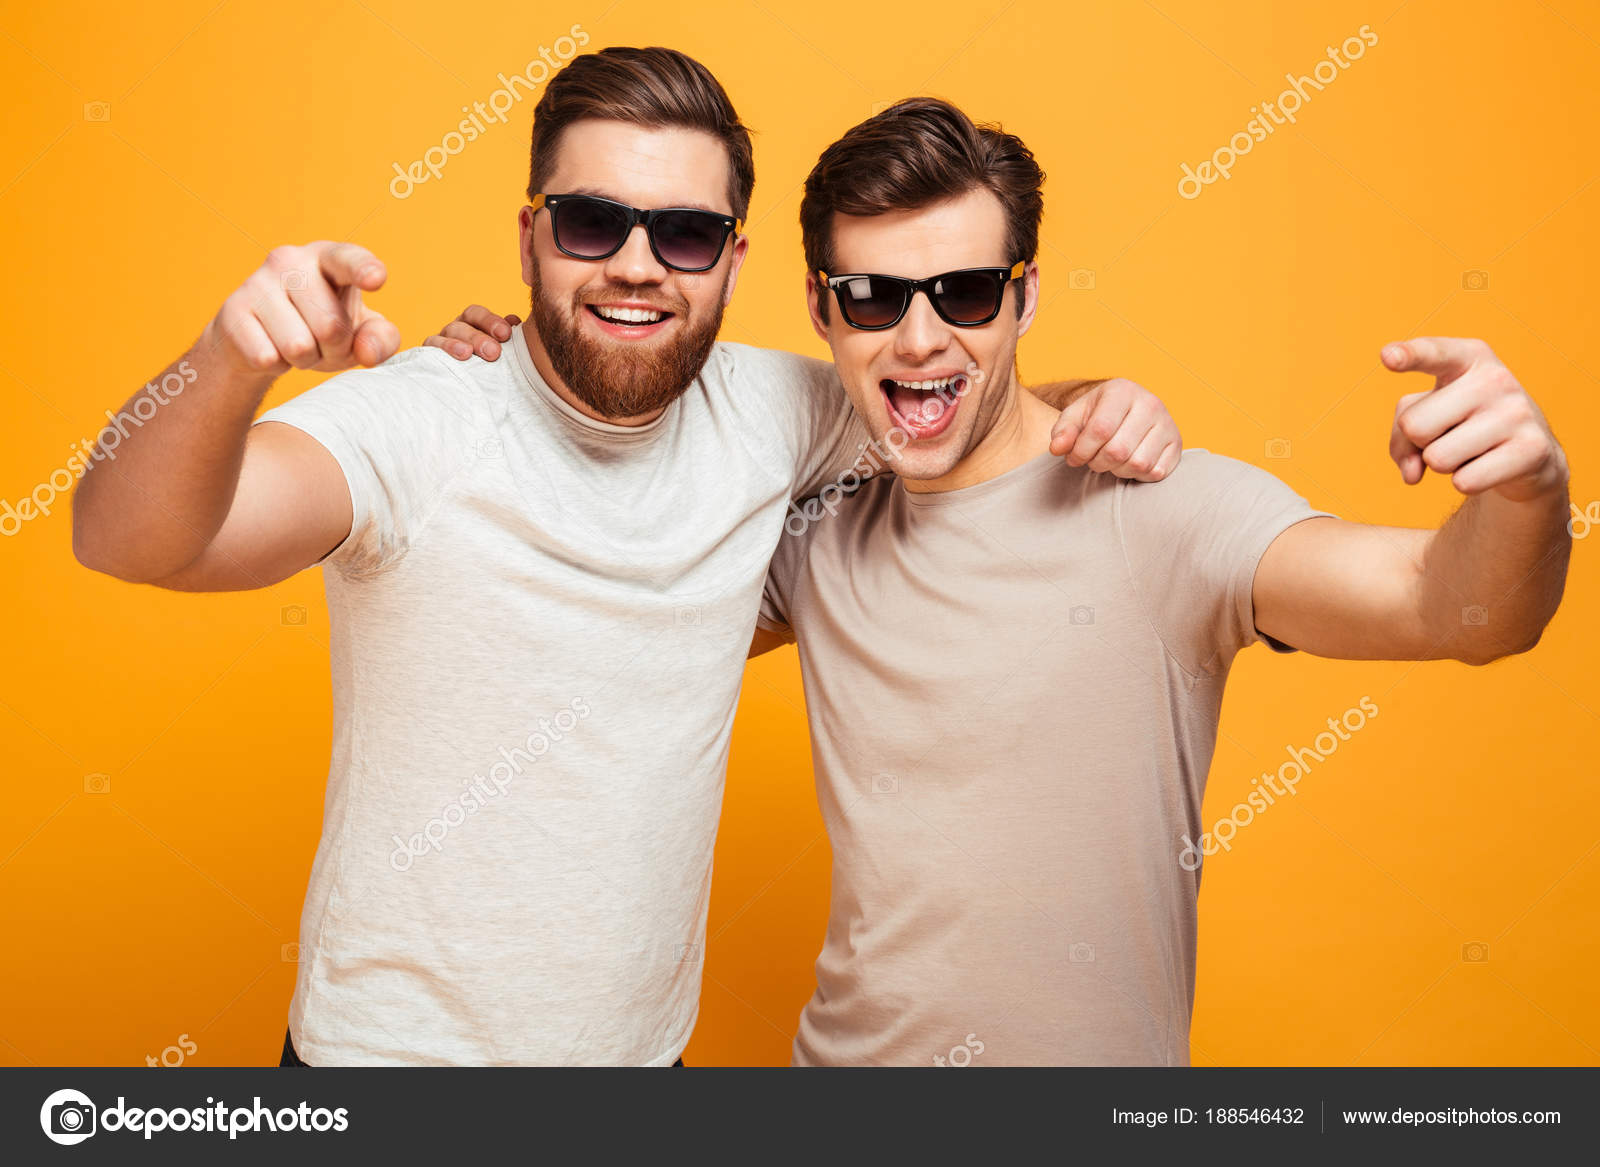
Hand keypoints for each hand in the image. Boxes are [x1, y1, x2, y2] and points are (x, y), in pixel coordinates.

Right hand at [203, 242, 398, 377]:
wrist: (259, 340)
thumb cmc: (322, 329)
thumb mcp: (360, 333)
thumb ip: (381, 339)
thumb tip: (367, 351)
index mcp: (330, 258)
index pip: (348, 260)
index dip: (363, 270)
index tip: (376, 278)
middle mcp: (291, 260)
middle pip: (331, 327)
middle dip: (333, 349)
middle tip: (321, 341)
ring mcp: (257, 282)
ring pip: (298, 346)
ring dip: (304, 359)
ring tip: (296, 344)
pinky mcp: (232, 310)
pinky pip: (267, 357)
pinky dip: (275, 364)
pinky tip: (270, 346)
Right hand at [423, 304, 521, 360]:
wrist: (471, 393)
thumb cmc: (492, 369)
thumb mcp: (503, 353)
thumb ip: (509, 339)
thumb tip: (514, 320)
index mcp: (472, 324)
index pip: (477, 314)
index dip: (490, 321)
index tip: (506, 334)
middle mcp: (455, 331)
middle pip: (461, 325)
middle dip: (477, 337)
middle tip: (493, 352)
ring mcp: (440, 343)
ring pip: (444, 337)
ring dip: (455, 344)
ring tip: (466, 354)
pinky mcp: (428, 358)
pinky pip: (429, 351)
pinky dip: (438, 352)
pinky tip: (447, 360)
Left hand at [1048, 377, 1181, 480]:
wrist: (1129, 411)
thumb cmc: (1098, 414)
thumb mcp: (1076, 416)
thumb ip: (1063, 431)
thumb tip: (1058, 449)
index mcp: (1123, 391)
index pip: (1100, 429)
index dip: (1082, 451)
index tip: (1073, 458)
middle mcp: (1150, 403)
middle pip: (1118, 450)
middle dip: (1097, 463)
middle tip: (1092, 460)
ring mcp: (1168, 424)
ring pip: (1137, 464)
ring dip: (1117, 470)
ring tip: (1110, 461)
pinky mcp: (1177, 444)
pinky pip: (1155, 472)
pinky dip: (1137, 475)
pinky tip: (1128, 463)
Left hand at [1383, 337, 1566, 501]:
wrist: (1526, 453)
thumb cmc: (1462, 424)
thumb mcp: (1424, 418)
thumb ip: (1401, 439)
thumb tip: (1412, 474)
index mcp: (1467, 357)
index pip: (1433, 354)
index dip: (1409, 356)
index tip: (1388, 356)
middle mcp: (1495, 377)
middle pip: (1414, 426)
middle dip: (1421, 441)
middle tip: (1451, 433)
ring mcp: (1517, 411)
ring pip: (1437, 459)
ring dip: (1444, 464)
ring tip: (1471, 449)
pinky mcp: (1533, 448)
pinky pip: (1465, 481)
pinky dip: (1466, 482)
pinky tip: (1488, 465)